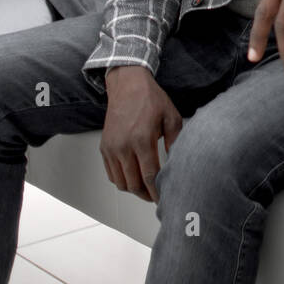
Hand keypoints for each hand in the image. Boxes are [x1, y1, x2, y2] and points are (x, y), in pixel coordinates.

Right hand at [99, 65, 182, 202]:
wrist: (127, 84)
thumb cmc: (149, 99)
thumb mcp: (171, 117)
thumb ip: (175, 142)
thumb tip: (179, 162)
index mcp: (142, 140)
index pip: (150, 177)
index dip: (158, 192)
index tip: (165, 198)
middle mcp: (124, 146)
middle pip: (134, 184)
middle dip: (147, 195)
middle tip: (157, 196)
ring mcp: (112, 148)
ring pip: (121, 183)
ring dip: (134, 189)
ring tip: (146, 188)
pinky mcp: (104, 147)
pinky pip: (111, 174)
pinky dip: (122, 180)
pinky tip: (133, 177)